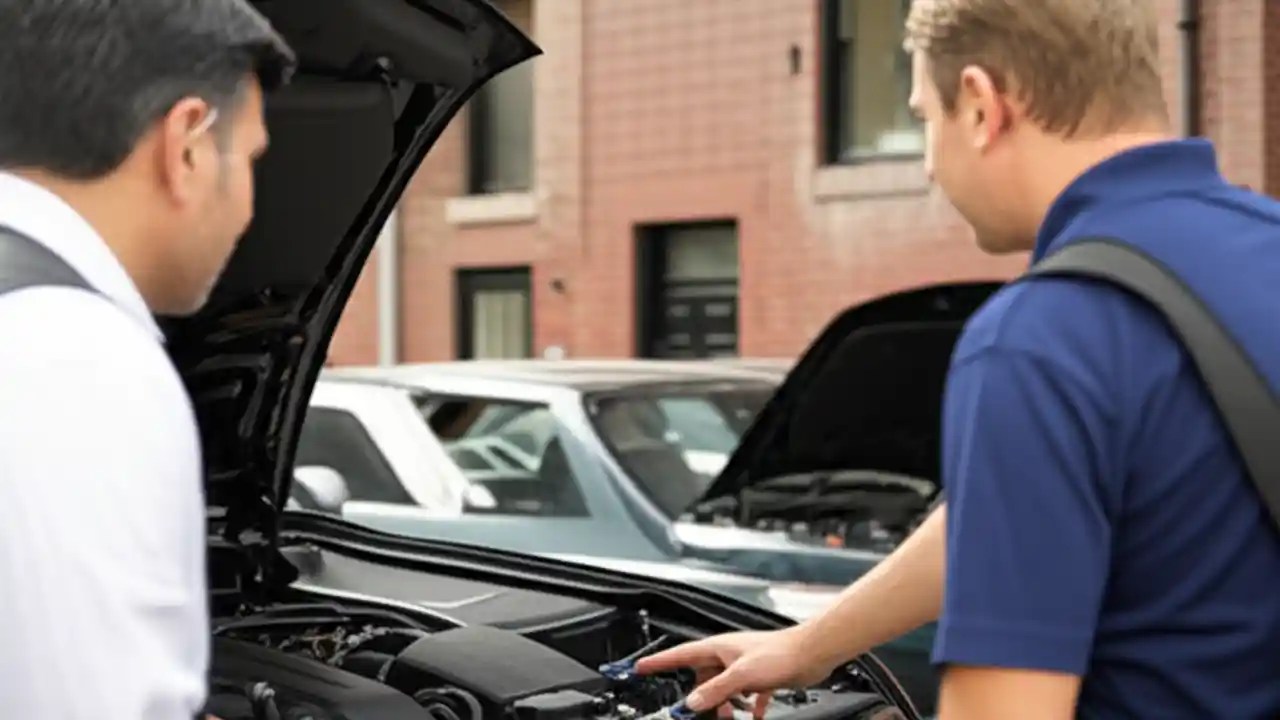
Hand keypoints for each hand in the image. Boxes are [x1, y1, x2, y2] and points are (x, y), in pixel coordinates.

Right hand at [634, 627, 830, 717]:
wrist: (811, 653)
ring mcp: (744, 667)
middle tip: (697, 712)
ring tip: (728, 718)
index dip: (659, 662)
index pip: (680, 655)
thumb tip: (692, 702)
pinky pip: (747, 697)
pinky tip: (753, 716)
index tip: (640, 669)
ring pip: (723, 689)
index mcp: (718, 649)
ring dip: (724, 706)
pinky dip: (747, 709)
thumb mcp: (742, 675)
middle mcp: (728, 656)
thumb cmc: (779, 653)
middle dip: (700, 698)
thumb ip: (716, 689)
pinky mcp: (760, 677)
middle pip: (702, 679)